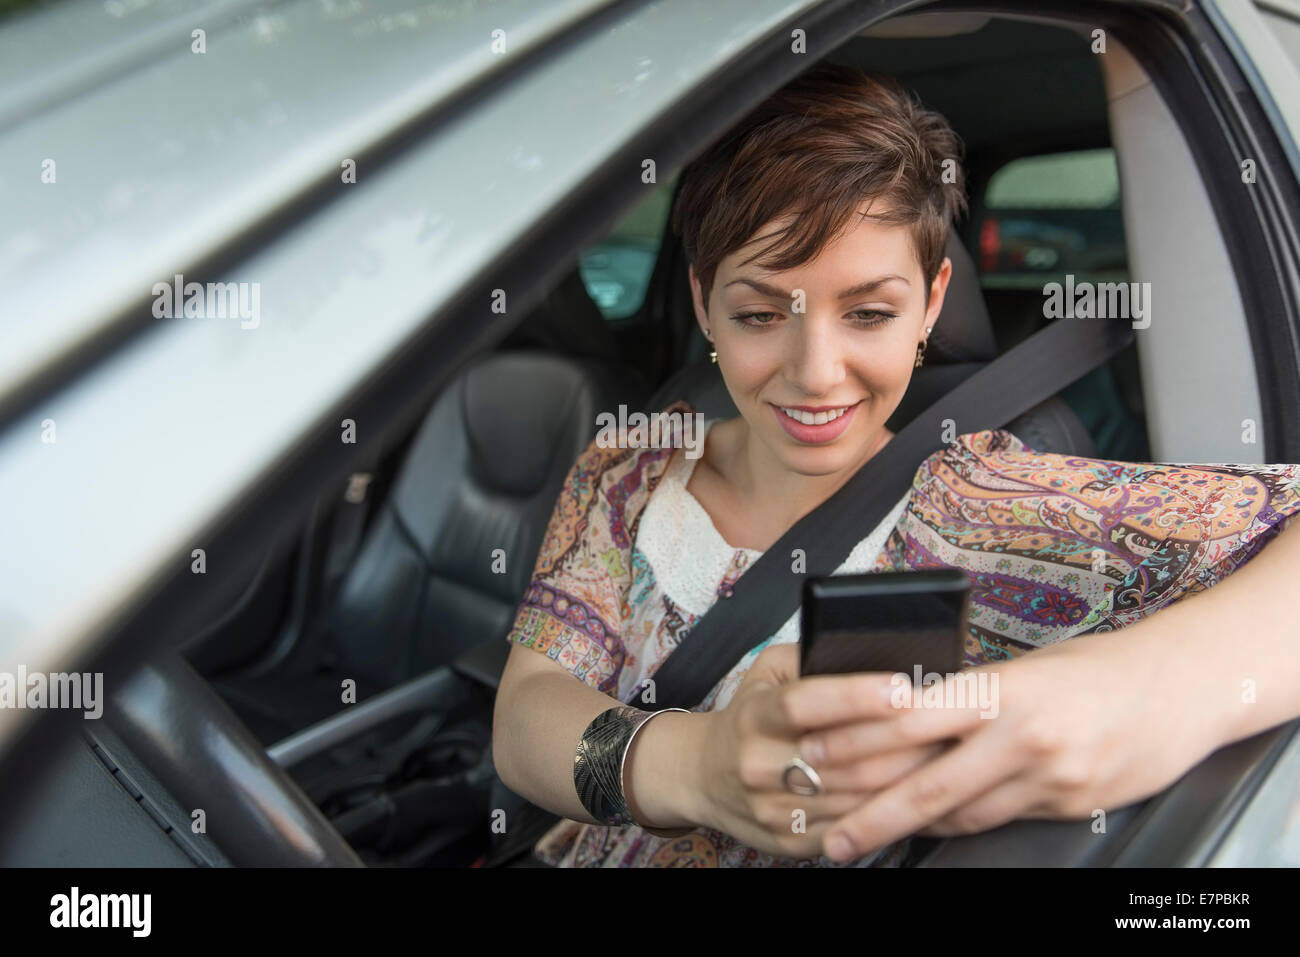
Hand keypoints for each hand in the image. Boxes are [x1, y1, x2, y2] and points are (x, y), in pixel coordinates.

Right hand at [693, 643, 942, 859]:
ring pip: (855, 797)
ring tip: (947, 755)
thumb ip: (810, 658)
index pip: (804, 703)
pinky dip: (889, 813)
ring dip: (907, 779)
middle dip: (903, 741)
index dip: (854, 696)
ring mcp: (774, 808)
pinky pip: (852, 830)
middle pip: (842, 757)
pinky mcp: (791, 841)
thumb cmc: (750, 714)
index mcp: (755, 715)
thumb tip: (873, 650)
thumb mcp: (767, 673)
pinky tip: (919, 794)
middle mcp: (759, 764)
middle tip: (951, 723)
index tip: (902, 686)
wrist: (703, 775)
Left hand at [797, 628, 1220, 862]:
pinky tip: (929, 825)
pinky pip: (997, 822)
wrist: (1182, 687)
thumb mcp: (1024, 668)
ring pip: (959, 814)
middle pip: (926, 785)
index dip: (854, 741)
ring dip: (909, 826)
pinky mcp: (1069, 807)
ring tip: (863, 832)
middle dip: (869, 814)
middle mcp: (1022, 738)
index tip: (812, 753)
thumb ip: (967, 694)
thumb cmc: (1096, 667)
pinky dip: (957, 824)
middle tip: (826, 832)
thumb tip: (904, 712)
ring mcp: (1049, 779)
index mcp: (1001, 690)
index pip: (909, 718)